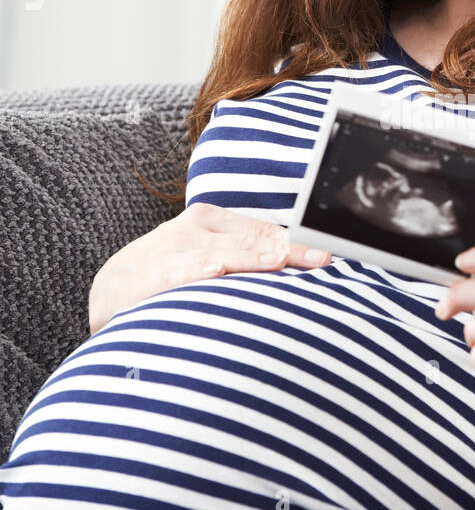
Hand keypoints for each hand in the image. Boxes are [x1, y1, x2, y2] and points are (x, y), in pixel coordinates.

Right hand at [88, 202, 330, 334]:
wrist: (110, 289)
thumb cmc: (174, 270)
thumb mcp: (210, 254)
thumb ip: (249, 254)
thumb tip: (302, 262)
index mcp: (211, 220)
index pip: (262, 231)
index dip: (296, 243)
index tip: (327, 255)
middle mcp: (192, 231)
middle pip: (247, 241)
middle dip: (284, 251)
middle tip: (316, 259)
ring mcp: (168, 253)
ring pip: (216, 255)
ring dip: (248, 258)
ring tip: (277, 260)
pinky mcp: (144, 279)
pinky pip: (174, 275)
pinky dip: (193, 273)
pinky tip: (213, 272)